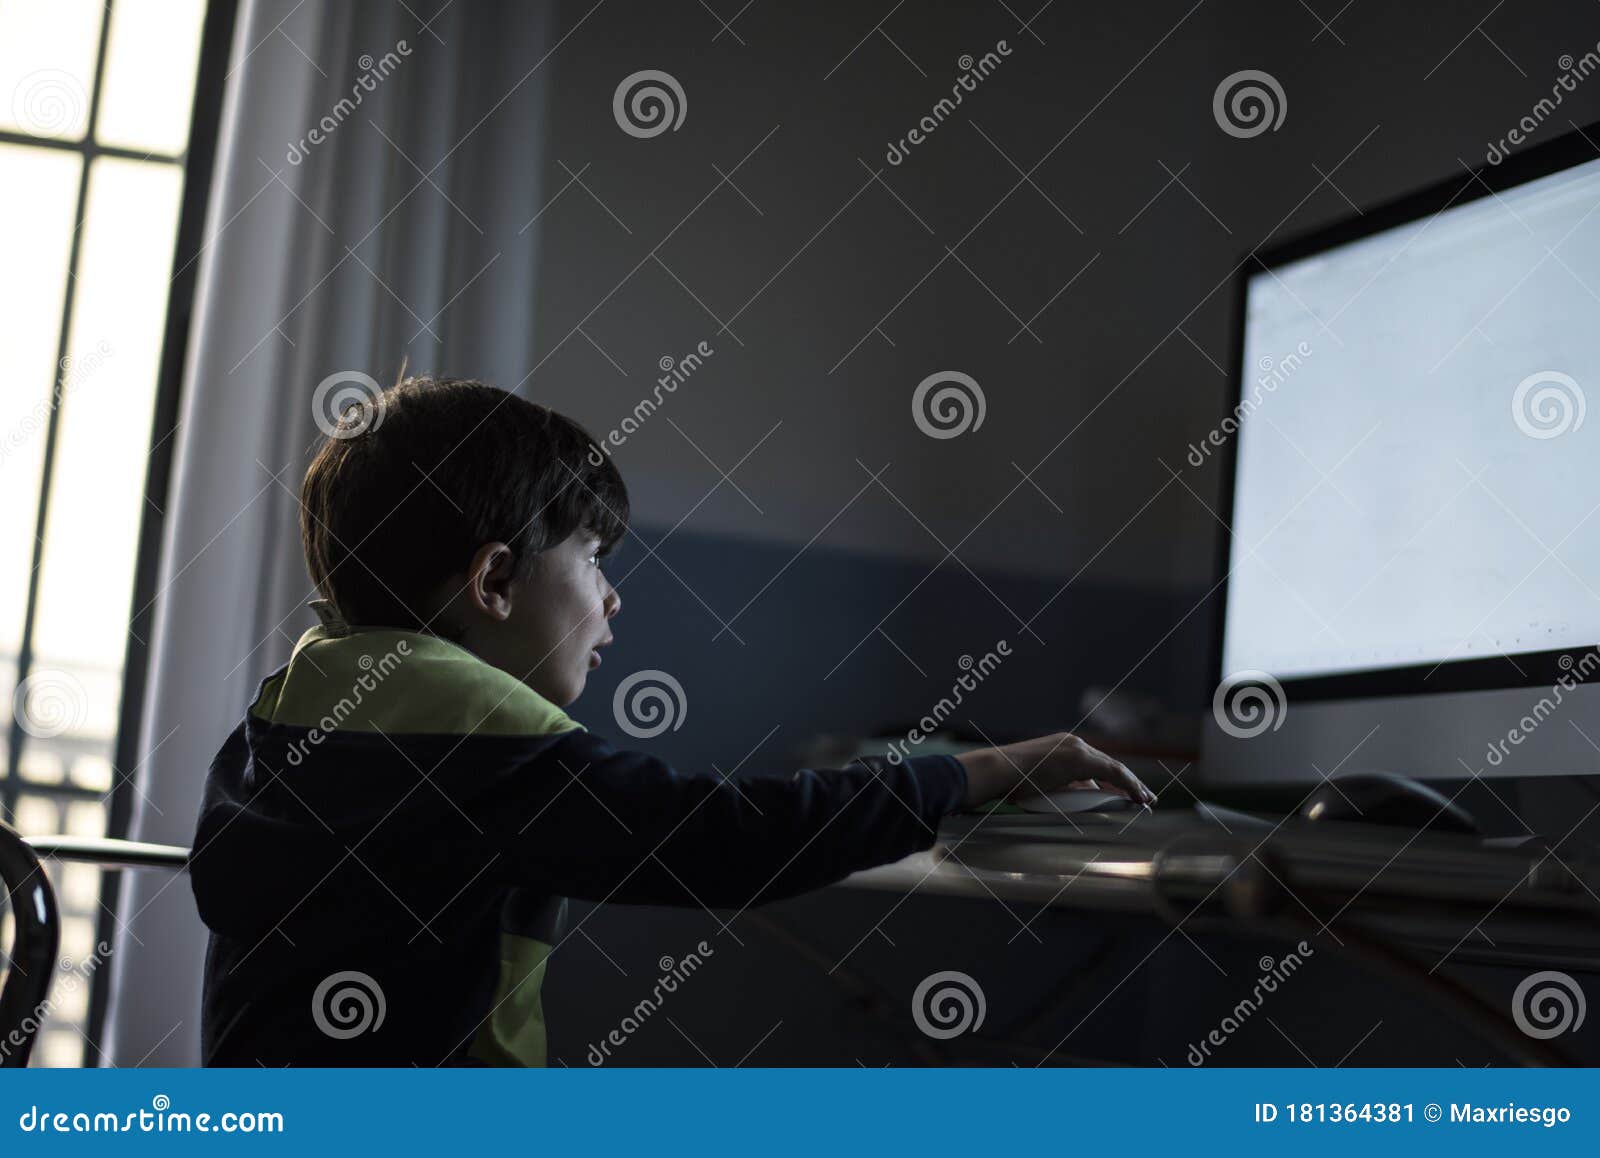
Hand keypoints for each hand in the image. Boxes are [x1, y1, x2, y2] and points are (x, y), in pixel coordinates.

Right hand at [954, 732, 1155, 809]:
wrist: (998, 770)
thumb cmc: (1011, 780)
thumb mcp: (1040, 783)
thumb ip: (1060, 786)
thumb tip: (1076, 798)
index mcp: (1062, 746)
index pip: (1094, 763)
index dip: (1112, 779)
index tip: (1124, 793)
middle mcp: (1072, 742)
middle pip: (1108, 764)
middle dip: (1128, 781)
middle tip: (1143, 796)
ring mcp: (1076, 748)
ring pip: (1114, 767)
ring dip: (1132, 784)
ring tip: (1145, 799)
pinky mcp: (1079, 758)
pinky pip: (1113, 772)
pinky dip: (1128, 784)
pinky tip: (1138, 796)